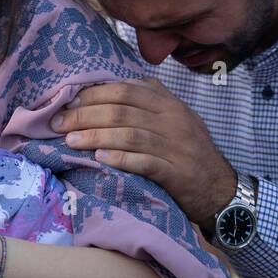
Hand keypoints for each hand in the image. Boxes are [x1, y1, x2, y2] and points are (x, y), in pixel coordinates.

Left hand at [51, 78, 236, 229]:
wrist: (220, 187)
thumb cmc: (188, 151)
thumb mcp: (174, 118)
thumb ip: (147, 102)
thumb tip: (105, 90)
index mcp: (168, 103)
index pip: (125, 91)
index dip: (93, 94)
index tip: (67, 102)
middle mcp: (173, 120)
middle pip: (121, 111)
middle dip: (85, 115)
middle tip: (58, 124)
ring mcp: (176, 146)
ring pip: (129, 135)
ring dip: (95, 136)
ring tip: (70, 141)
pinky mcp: (176, 173)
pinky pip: (144, 162)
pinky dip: (120, 158)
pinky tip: (99, 158)